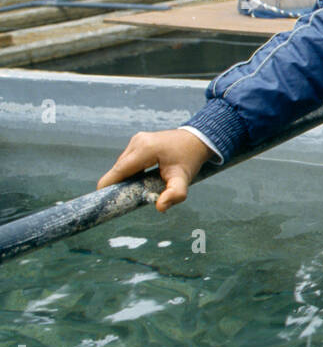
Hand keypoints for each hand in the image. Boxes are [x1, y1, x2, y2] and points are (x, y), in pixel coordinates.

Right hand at [97, 129, 215, 211]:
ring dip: (126, 178)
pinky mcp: (138, 141)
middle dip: (119, 184)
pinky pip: (128, 160)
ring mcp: (137, 139)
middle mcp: (137, 141)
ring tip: (134, 190)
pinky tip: (139, 180)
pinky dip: (130, 171)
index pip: (119, 170)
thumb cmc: (190, 159)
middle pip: (119, 168)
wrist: (198, 140)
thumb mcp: (184, 178)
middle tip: (122, 200)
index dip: (108, 185)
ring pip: (123, 164)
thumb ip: (174, 194)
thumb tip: (160, 207)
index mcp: (145, 149)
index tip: (100, 199)